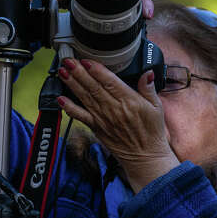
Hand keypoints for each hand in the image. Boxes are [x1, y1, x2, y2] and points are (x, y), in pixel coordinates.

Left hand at [56, 58, 178, 192]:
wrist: (145, 157)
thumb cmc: (151, 132)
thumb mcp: (156, 107)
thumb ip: (148, 88)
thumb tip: (147, 73)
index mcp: (129, 101)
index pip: (110, 82)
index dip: (97, 70)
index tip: (87, 60)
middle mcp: (114, 109)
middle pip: (93, 87)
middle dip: (79, 73)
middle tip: (69, 61)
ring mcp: (103, 118)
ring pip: (85, 97)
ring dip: (72, 84)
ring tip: (63, 72)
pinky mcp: (96, 127)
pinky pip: (80, 116)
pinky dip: (69, 108)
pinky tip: (60, 99)